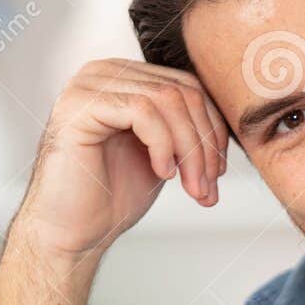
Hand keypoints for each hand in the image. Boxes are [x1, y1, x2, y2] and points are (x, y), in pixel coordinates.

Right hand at [15, 57, 229, 264]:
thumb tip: (232, 130)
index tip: (217, 173)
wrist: (72, 231)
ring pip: (168, 100)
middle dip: (204, 144)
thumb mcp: (164, 155)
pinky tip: (161, 174)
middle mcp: (105, 73)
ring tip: (191, 186)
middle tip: (206, 186)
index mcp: (125, 79)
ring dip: (190, 150)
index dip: (213, 130)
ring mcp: (89, 85)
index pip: (189, 87)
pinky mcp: (80, 105)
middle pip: (182, 92)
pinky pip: (142, 110)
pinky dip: (163, 145)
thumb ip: (188, 131)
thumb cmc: (110, 196)